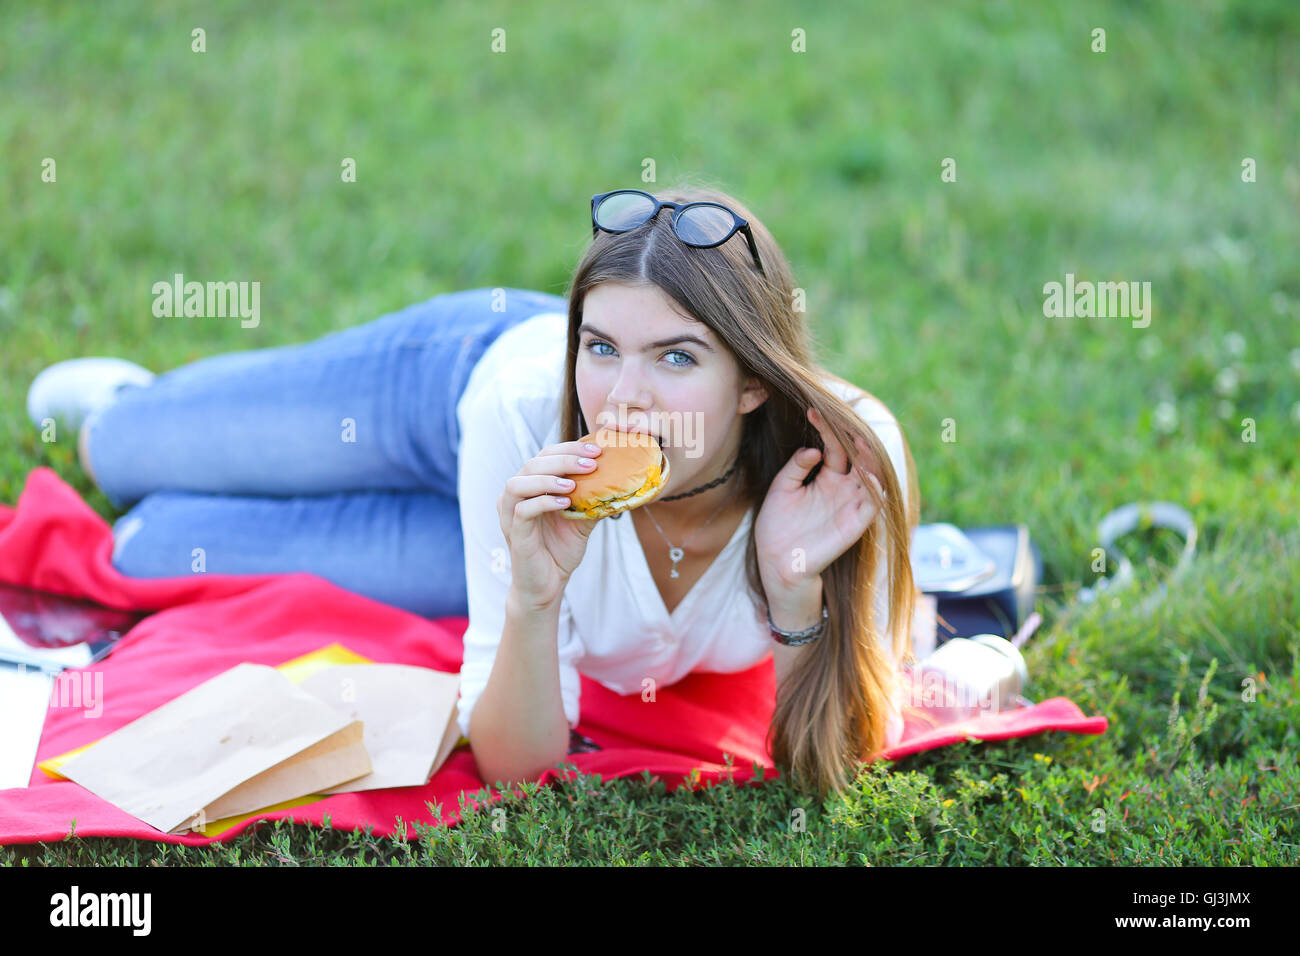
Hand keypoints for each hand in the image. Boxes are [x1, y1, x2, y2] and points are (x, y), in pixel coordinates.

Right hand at [498, 439, 604, 608]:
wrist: (548, 585)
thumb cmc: (560, 550)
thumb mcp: (582, 520)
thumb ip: (592, 499)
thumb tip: (620, 479)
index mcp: (530, 487)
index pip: (544, 456)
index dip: (569, 449)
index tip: (596, 450)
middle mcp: (516, 497)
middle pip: (531, 464)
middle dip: (563, 459)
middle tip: (591, 463)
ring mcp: (510, 515)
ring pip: (518, 483)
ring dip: (548, 479)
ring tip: (574, 484)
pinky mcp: (514, 533)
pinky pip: (522, 511)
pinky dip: (543, 502)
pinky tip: (565, 503)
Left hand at [754, 406, 884, 589]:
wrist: (776, 562)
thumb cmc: (777, 526)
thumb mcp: (781, 488)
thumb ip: (796, 467)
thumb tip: (814, 449)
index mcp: (826, 477)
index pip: (834, 446)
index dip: (826, 428)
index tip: (812, 411)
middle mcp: (843, 488)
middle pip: (857, 457)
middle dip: (853, 438)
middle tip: (843, 419)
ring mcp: (851, 504)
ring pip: (870, 477)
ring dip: (868, 460)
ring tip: (858, 441)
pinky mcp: (854, 525)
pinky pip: (872, 505)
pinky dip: (875, 490)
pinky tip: (870, 476)